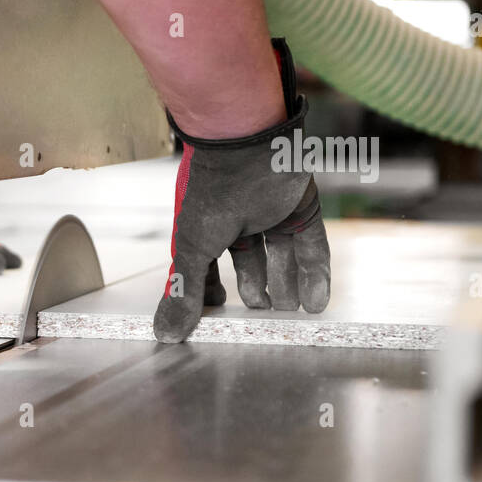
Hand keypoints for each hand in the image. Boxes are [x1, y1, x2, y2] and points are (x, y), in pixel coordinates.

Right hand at [153, 39, 330, 343]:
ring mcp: (273, 215)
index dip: (213, 291)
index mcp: (208, 229)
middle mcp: (240, 222)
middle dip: (259, 292)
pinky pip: (312, 247)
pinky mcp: (302, 210)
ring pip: (284, 258)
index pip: (210, 267)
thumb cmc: (211, 195)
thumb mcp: (192, 251)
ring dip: (288, 287)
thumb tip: (165, 335)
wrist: (244, 147)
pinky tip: (316, 304)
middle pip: (251, 264)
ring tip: (291, 314)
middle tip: (265, 318)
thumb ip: (184, 292)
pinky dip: (315, 275)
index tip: (219, 313)